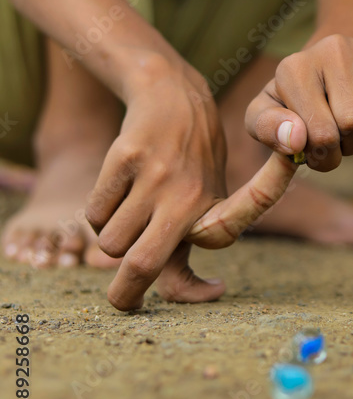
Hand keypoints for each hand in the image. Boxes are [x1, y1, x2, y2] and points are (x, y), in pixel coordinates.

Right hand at [85, 57, 298, 310]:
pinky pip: (94, 213)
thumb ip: (185, 254)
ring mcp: (155, 175)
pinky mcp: (125, 158)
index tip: (211, 290)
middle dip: (125, 296)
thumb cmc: (188, 167)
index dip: (198, 291)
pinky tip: (118, 189)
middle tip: (122, 301)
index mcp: (212, 210)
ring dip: (111, 239)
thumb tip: (202, 295)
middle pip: (142, 265)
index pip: (196, 267)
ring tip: (129, 214)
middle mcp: (187, 195)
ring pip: (110, 243)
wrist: (173, 97)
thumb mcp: (203, 203)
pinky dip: (99, 212)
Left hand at [244, 35, 352, 171]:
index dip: (321, 157)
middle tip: (336, 141)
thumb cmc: (293, 100)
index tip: (314, 151)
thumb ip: (268, 128)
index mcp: (295, 67)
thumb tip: (296, 140)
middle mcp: (334, 50)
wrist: (329, 65)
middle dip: (346, 147)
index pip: (320, 132)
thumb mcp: (265, 113)